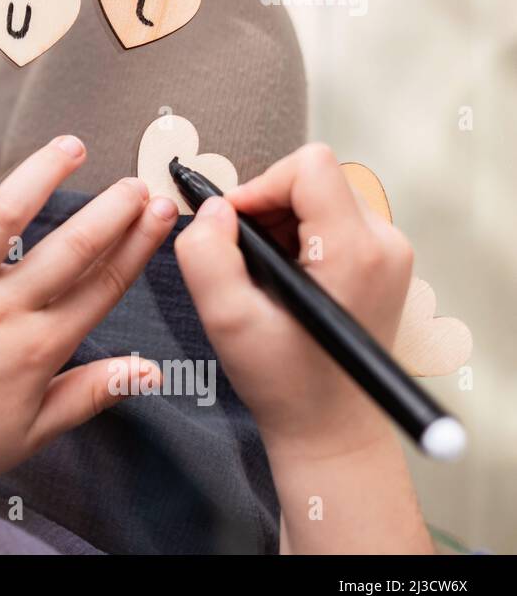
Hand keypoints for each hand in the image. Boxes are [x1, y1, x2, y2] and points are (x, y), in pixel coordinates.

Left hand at [0, 123, 178, 551]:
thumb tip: (151, 370)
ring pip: (2, 221)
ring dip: (40, 178)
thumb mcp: (32, 433)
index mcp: (38, 349)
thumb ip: (92, 393)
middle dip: (112, 210)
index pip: (103, 286)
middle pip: (71, 249)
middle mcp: (0, 312)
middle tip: (138, 180)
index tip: (162, 213)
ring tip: (70, 147)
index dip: (139, 245)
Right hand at [174, 142, 431, 552]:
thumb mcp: (228, 322)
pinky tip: (283, 280)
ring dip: (279, 224)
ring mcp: (388, 253)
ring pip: (320, 196)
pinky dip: (297, 237)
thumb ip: (207, 256)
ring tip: (263, 274)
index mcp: (355, 252)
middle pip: (313, 178)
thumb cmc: (289, 385)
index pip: (309, 167)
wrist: (331, 428)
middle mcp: (384, 245)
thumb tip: (212, 209)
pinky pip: (330, 219)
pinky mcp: (382, 262)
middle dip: (267, 208)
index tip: (236, 225)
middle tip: (245, 258)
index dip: (260, 186)